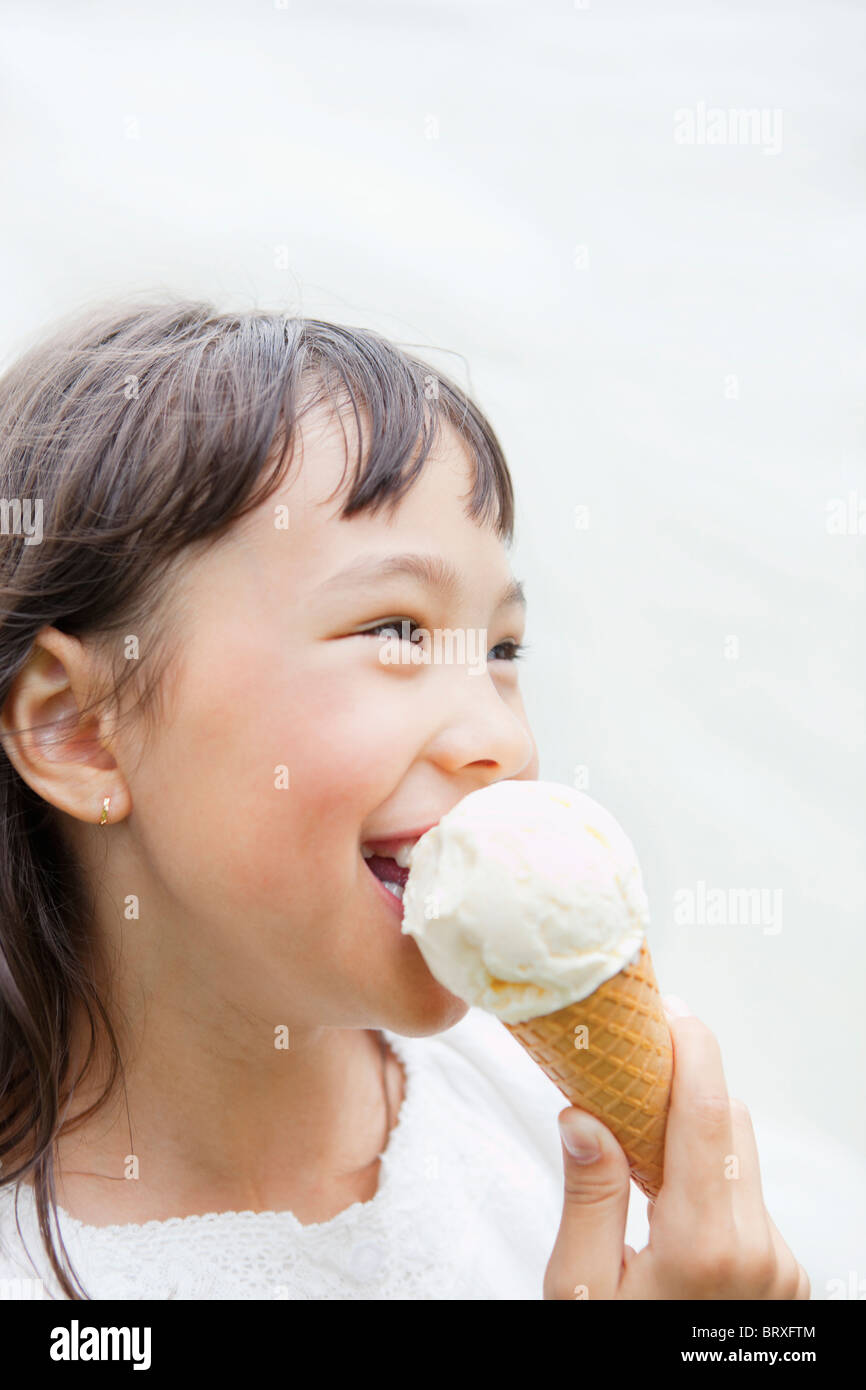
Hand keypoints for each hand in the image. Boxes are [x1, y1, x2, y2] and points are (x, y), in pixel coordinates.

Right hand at [544, 997, 810, 1299]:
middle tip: (628, 1068)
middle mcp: (761, 1250)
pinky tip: (663, 1199)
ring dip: (695, 1135)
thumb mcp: (577, 1293)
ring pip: (743, 1160)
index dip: (691, 1048)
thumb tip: (584, 1114)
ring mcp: (783, 1268)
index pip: (709, 1112)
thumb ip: (588, 1198)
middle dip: (684, 1085)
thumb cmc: (615, 1366)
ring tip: (634, 1141)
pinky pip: (750, 1201)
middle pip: (731, 1124)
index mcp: (706, 1246)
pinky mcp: (787, 1280)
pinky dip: (711, 1181)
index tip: (666, 1009)